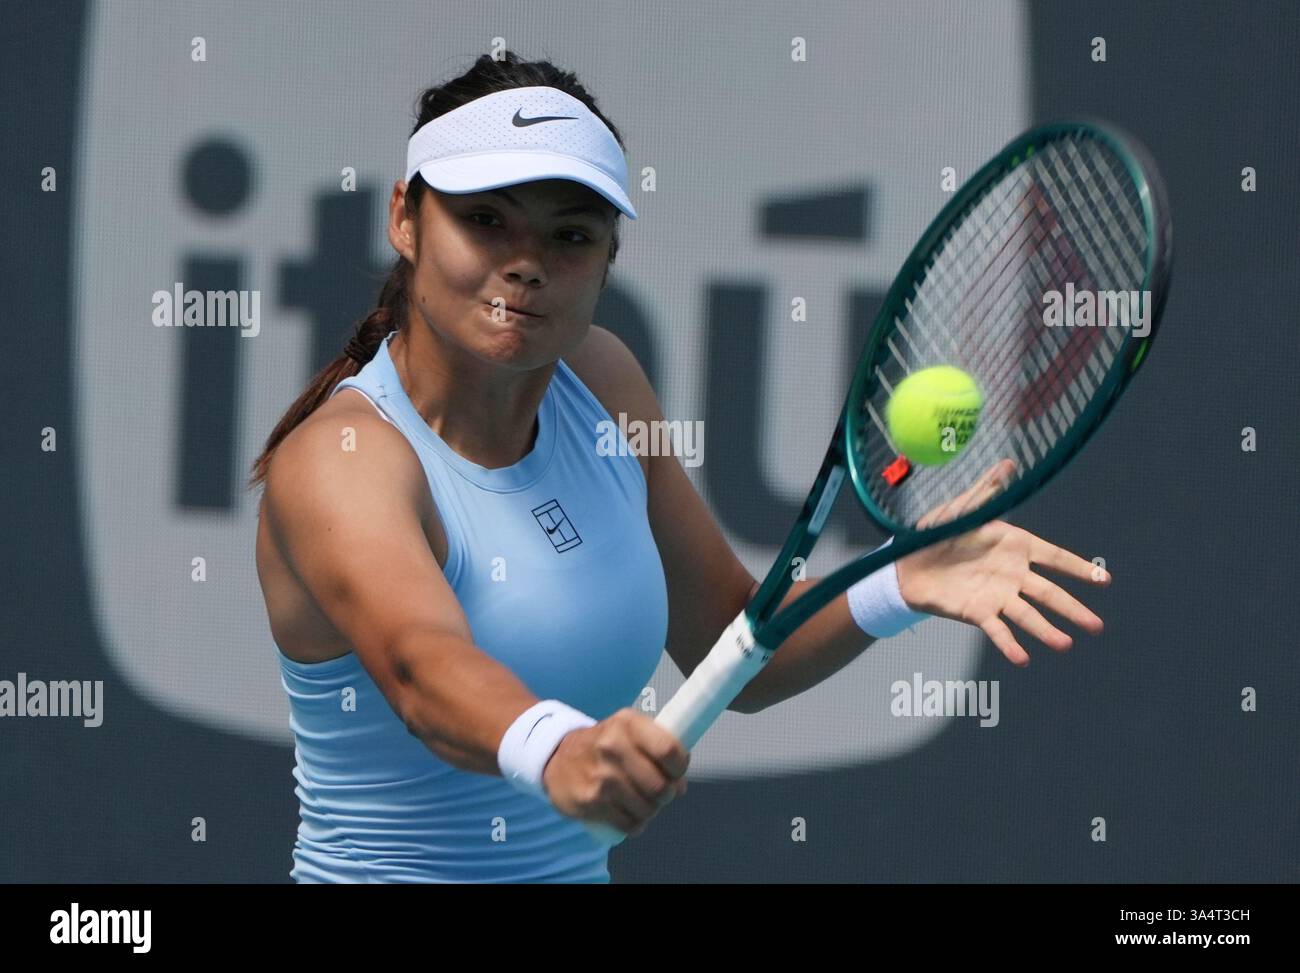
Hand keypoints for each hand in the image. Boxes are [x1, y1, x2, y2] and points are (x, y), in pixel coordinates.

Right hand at [542, 708, 688, 836]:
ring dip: (650, 811)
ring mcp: (601, 776)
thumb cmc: (603, 744)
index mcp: (627, 724)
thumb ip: (658, 749)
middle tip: (659, 792)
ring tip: (642, 802)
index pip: (668, 750)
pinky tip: (630, 815)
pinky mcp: (590, 802)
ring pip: (647, 809)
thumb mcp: (628, 731)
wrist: (555, 757)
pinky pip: (629, 824)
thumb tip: (681, 785)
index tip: (675, 772)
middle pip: (661, 786)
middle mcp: (613, 747)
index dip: (679, 767)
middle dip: (666, 794)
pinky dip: (635, 824)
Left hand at [894, 459, 1108, 665]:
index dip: (1078, 568)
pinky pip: (997, 630)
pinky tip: (1023, 659)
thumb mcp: (960, 510)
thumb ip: (986, 491)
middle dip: (1073, 609)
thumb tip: (1009, 463)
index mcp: (1014, 546)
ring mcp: (997, 595)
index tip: (1104, 581)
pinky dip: (1009, 644)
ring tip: (1065, 644)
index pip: (1054, 558)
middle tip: (1097, 626)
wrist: (904, 563)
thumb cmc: (935, 533)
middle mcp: (1012, 574)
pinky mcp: (977, 612)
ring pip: (1027, 615)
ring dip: (1046, 631)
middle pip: (1048, 593)